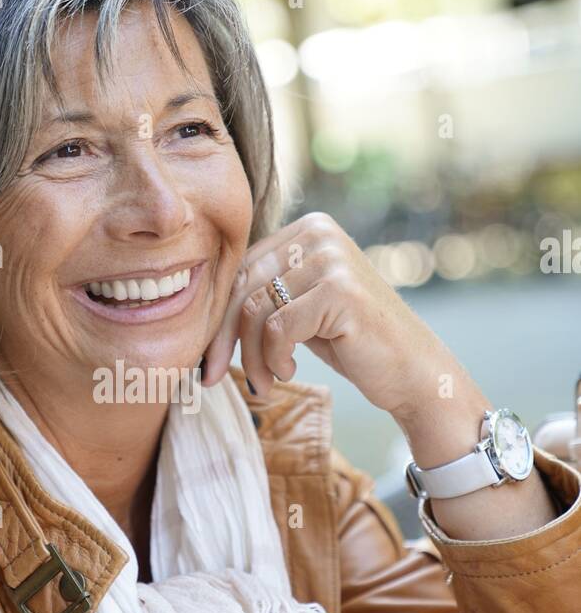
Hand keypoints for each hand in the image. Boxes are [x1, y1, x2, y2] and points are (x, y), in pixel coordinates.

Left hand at [201, 213, 462, 417]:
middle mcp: (319, 234)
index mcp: (307, 229)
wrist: (412, 371)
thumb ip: (263, 293)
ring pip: (256, 311)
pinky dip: (274, 359)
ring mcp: (332, 259)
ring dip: (252, 357)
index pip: (241, 270)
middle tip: (212, 377)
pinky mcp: (339, 291)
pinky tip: (289, 372)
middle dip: (222, 339)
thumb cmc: (352, 343)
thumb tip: (199, 309)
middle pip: (243, 287)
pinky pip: (279, 328)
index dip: (216, 318)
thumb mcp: (300, 307)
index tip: (205, 359)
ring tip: (266, 382)